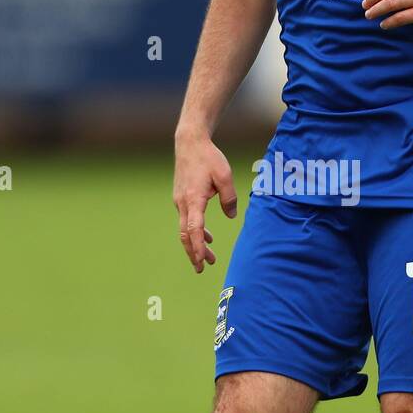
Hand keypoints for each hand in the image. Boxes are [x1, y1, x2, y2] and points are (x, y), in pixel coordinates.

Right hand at [172, 132, 237, 272]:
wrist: (189, 143)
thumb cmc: (209, 158)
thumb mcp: (225, 176)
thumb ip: (229, 198)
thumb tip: (231, 215)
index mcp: (194, 199)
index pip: (194, 229)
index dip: (198, 247)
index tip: (201, 261)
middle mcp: (183, 203)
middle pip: (186, 235)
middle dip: (194, 253)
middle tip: (202, 269)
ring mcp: (180, 201)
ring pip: (185, 229)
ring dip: (196, 244)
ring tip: (208, 259)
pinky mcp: (182, 198)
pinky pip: (187, 220)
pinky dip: (195, 231)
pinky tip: (208, 237)